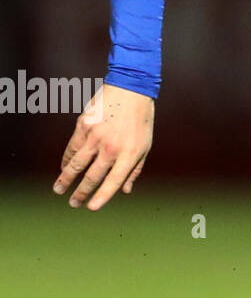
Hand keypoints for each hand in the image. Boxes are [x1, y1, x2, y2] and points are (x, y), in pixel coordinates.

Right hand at [53, 83, 154, 209]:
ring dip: (65, 180)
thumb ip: (135, 169)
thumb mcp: (145, 144)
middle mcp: (112, 147)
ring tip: (58, 190)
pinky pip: (72, 148)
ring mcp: (96, 137)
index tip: (91, 208)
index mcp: (130, 153)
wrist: (132, 89)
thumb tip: (125, 191)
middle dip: (81, 193)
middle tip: (74, 203)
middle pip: (92, 176)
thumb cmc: (141, 120)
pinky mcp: (84, 126)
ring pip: (76, 164)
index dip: (101, 197)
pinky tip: (63, 168)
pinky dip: (66, 160)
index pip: (113, 182)